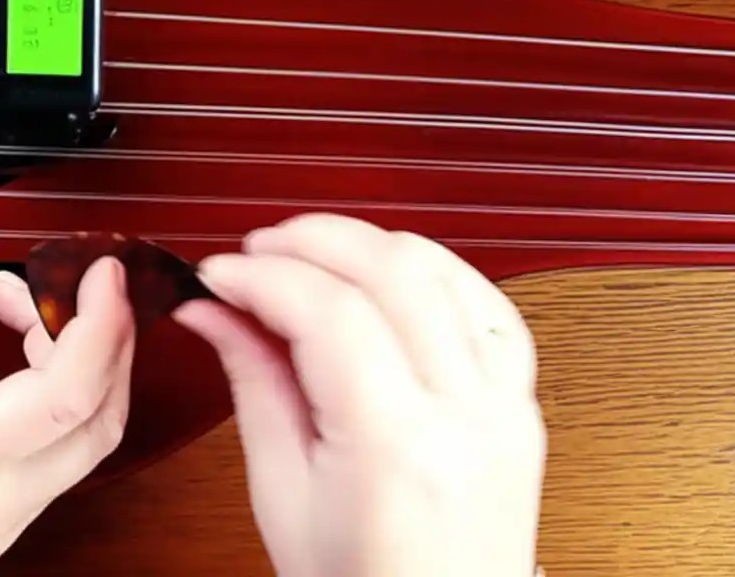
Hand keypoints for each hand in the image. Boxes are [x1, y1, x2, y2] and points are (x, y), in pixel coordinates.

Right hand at [0, 220, 135, 576]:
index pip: (59, 400)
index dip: (98, 329)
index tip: (99, 275)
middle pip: (97, 417)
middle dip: (104, 333)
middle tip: (70, 276)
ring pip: (89, 442)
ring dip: (85, 364)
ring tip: (27, 306)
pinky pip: (64, 459)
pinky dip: (66, 397)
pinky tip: (23, 358)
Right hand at [176, 214, 546, 576]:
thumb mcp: (281, 495)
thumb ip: (254, 385)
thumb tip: (214, 311)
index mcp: (395, 448)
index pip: (329, 312)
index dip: (264, 275)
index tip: (219, 274)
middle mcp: (464, 416)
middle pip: (393, 271)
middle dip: (312, 240)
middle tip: (257, 251)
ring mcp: (504, 407)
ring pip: (446, 272)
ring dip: (370, 245)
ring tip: (312, 256)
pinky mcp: (521, 404)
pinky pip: (490, 306)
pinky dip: (434, 271)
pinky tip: (390, 273)